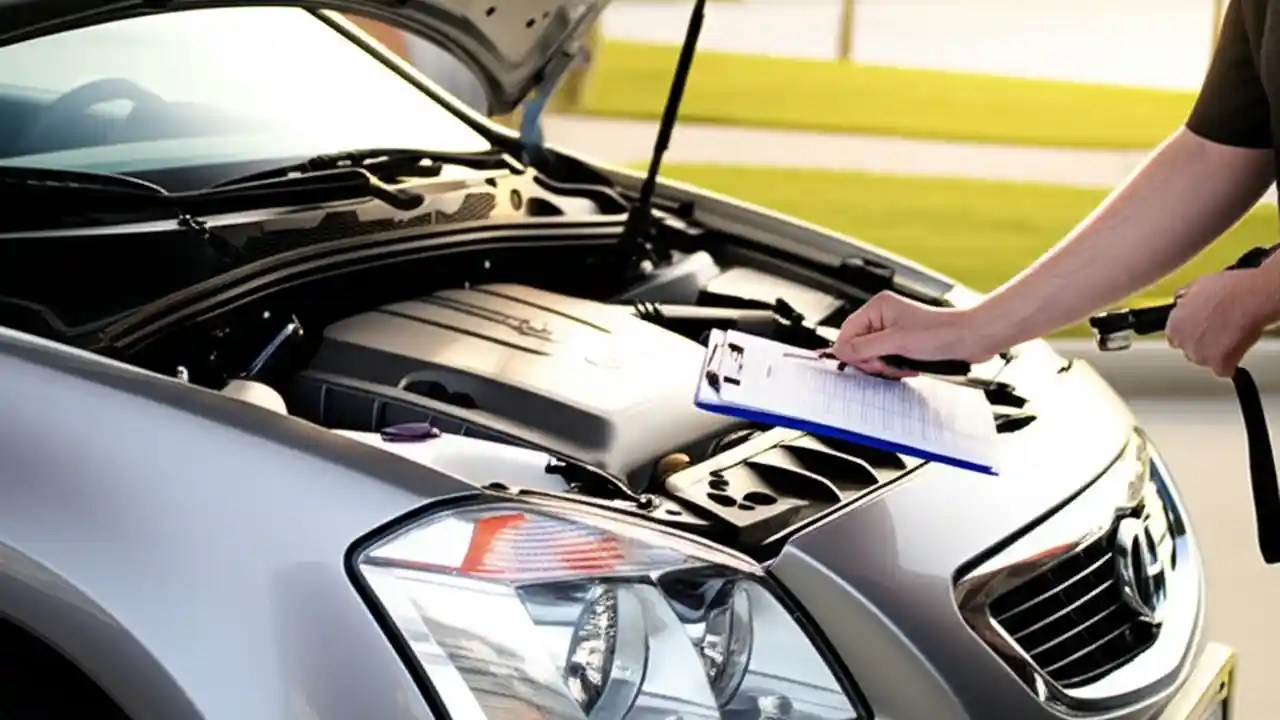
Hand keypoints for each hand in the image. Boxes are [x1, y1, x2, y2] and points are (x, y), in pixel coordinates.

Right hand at [832, 292, 998, 377]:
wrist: (969, 339)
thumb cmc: (940, 334)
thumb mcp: (896, 342)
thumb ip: (864, 347)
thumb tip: (841, 351)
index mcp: (878, 307)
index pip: (847, 332)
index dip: (851, 351)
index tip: (863, 363)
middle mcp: (883, 316)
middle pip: (858, 345)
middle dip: (871, 360)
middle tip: (886, 364)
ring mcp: (892, 330)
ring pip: (871, 355)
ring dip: (884, 366)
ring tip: (901, 365)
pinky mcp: (902, 342)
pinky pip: (886, 359)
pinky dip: (894, 367)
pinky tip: (908, 366)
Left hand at [1166, 266, 1279, 376]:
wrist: (1249, 299)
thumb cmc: (1227, 290)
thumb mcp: (1197, 286)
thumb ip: (1185, 299)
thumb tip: (1182, 301)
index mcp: (1174, 325)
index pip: (1174, 337)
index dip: (1189, 333)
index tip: (1199, 330)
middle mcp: (1183, 342)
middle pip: (1189, 350)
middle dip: (1202, 343)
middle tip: (1218, 331)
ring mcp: (1200, 355)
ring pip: (1205, 360)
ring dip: (1215, 353)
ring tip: (1230, 336)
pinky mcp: (1219, 364)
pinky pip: (1223, 370)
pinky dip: (1230, 363)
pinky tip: (1237, 348)